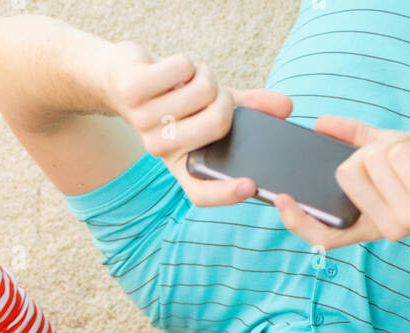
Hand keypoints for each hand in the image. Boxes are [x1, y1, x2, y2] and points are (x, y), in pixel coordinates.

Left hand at [106, 43, 291, 206]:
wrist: (122, 80)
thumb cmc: (173, 98)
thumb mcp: (210, 108)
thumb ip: (249, 112)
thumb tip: (287, 107)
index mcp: (180, 164)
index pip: (201, 192)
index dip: (225, 194)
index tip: (250, 185)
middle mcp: (160, 151)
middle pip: (217, 125)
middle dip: (226, 98)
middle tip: (213, 93)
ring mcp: (144, 123)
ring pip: (203, 90)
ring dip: (204, 74)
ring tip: (189, 80)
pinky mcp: (132, 92)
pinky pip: (183, 68)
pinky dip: (186, 61)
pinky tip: (170, 71)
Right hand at [271, 115, 409, 250]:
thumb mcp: (394, 152)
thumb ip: (357, 140)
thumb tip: (321, 124)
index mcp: (372, 223)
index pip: (324, 235)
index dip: (298, 220)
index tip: (282, 198)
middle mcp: (386, 228)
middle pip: (347, 170)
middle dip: (371, 150)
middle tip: (405, 162)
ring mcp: (406, 220)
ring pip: (372, 158)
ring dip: (398, 145)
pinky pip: (397, 153)